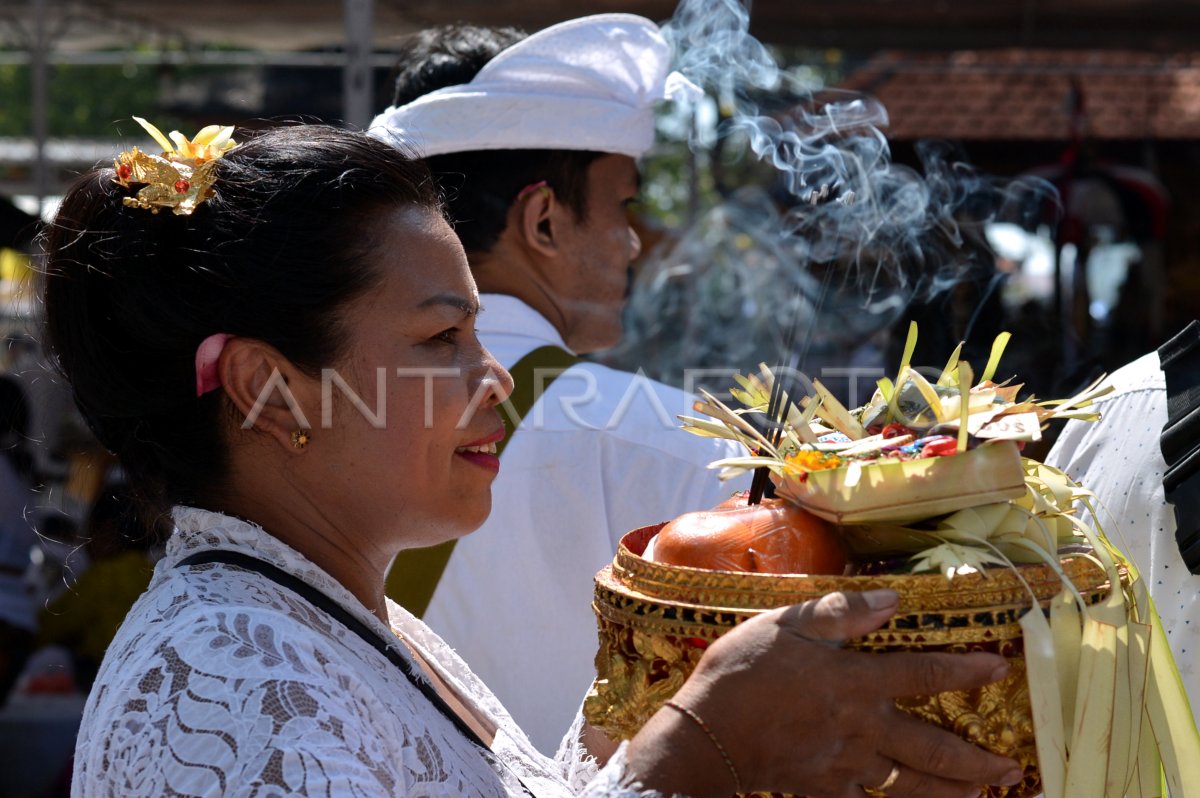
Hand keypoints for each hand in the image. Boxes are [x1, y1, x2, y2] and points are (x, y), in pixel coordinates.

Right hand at [624, 590, 1023, 797]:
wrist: (706, 734)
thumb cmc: (742, 670)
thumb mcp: (786, 624)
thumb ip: (841, 612)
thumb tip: (893, 600)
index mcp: (855, 682)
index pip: (924, 675)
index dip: (966, 671)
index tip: (1001, 669)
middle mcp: (862, 728)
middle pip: (934, 748)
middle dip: (977, 760)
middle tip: (1012, 768)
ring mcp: (846, 765)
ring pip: (912, 784)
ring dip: (953, 790)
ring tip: (983, 793)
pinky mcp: (825, 789)